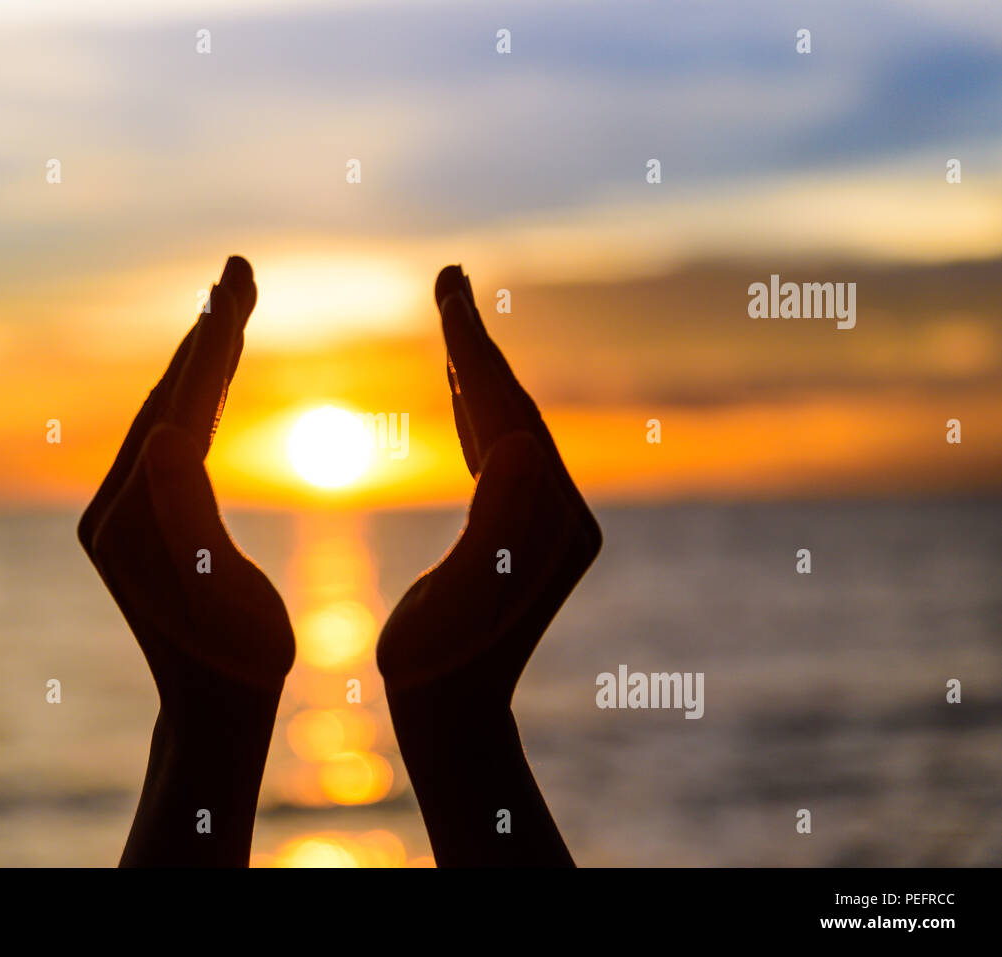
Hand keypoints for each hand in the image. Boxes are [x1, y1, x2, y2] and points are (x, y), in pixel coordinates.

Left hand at [78, 255, 293, 865]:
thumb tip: (163, 430)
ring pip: (166, 415)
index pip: (179, 407)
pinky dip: (197, 400)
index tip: (240, 280)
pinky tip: (214, 380)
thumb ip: (187, 512)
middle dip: (207, 334)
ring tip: (230, 308)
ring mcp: (116, 512)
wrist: (214, 710)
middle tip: (238, 271)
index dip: (215, 343)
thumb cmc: (239, 660)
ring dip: (200, 360)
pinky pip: (169, 442)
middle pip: (166, 399)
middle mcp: (108, 504)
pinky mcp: (132, 522)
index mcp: (130, 514)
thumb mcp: (222, 594)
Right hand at [376, 265, 601, 865]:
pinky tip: (451, 391)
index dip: (472, 348)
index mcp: (548, 518)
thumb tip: (524, 443)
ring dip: (475, 374)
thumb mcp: (462, 599)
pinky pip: (498, 456)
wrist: (455, 722)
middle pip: (514, 408)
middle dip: (476, 345)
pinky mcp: (527, 534)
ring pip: (507, 426)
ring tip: (448, 321)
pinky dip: (472, 416)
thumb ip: (498, 522)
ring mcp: (548, 522)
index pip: (508, 412)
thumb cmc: (439, 669)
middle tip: (449, 278)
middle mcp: (563, 510)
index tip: (448, 285)